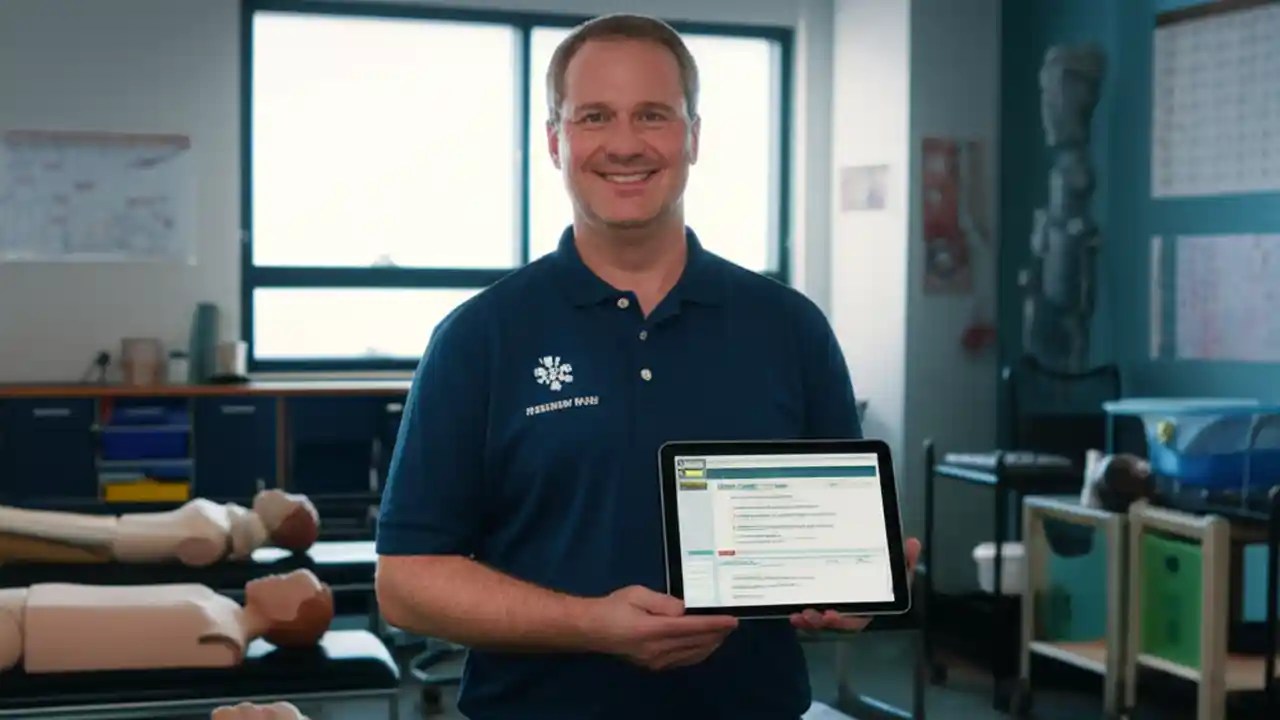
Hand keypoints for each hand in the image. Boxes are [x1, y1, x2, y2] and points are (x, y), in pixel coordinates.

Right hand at [585, 585, 738, 670]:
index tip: (732, 620)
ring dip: (710, 645)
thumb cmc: (613, 607)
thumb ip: (663, 601)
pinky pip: (682, 661)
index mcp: (653, 630)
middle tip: (732, 625)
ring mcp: (655, 661)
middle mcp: (657, 649)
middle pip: (696, 643)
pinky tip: (703, 645)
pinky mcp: (653, 666)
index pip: (692, 627)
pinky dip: (697, 653)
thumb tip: (684, 609)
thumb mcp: (637, 594)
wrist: (591, 629)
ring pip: (691, 655)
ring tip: (721, 634)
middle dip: (717, 634)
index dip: (714, 624)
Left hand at [790, 537, 921, 633]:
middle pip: (834, 623)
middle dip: (821, 622)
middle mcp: (852, 611)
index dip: (844, 620)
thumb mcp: (899, 564)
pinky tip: (792, 614)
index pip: (858, 619)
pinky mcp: (822, 602)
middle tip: (808, 614)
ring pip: (821, 620)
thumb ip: (906, 558)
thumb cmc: (887, 571)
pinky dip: (802, 617)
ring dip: (809, 621)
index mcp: (869, 606)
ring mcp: (836, 607)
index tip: (831, 614)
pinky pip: (812, 613)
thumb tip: (913, 544)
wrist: (873, 561)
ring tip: (798, 615)